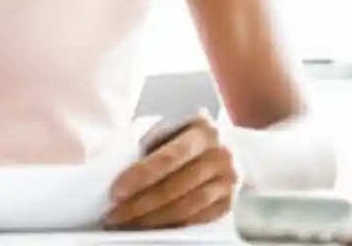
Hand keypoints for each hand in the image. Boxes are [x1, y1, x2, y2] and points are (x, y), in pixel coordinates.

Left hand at [105, 112, 238, 228]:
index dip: (140, 177)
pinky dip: (170, 223)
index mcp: (203, 131)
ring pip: (184, 207)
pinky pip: (195, 218)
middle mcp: (220, 156)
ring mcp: (228, 182)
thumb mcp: (177, 126)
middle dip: (138, 204)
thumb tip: (118, 165)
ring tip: (127, 222)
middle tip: (114, 214)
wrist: (237, 149)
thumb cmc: (193, 137)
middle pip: (174, 187)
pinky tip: (150, 224)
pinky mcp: (229, 203)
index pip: (167, 158)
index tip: (116, 192)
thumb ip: (153, 139)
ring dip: (151, 218)